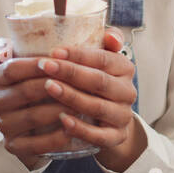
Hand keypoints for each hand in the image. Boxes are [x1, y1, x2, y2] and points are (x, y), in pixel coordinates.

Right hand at [0, 39, 80, 168]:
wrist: (42, 119)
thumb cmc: (52, 82)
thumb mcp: (56, 59)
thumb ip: (78, 41)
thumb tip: (112, 39)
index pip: (12, 68)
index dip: (34, 64)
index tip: (57, 59)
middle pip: (25, 91)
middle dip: (54, 86)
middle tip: (80, 84)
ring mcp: (4, 125)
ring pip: (32, 117)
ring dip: (58, 109)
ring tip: (82, 103)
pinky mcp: (14, 146)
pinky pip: (34, 144)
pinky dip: (55, 137)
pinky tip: (72, 128)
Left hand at [35, 28, 146, 172]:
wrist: (111, 120)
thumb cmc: (97, 83)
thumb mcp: (102, 60)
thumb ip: (106, 42)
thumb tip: (109, 35)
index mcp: (125, 68)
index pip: (103, 58)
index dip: (78, 54)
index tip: (54, 51)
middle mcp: (127, 92)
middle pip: (99, 81)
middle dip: (71, 72)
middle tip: (45, 66)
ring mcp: (122, 116)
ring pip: (97, 107)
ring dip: (71, 97)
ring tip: (49, 87)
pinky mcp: (116, 137)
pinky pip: (98, 135)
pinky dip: (80, 129)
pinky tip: (62, 120)